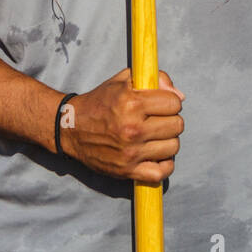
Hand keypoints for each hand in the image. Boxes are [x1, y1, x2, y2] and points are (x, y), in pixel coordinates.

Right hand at [59, 68, 185, 183]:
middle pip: (177, 125)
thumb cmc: (100, 102)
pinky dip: (164, 165)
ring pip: (173, 147)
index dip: (170, 102)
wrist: (71, 128)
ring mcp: (130, 152)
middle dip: (170, 120)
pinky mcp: (127, 170)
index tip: (160, 105)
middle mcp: (132, 129)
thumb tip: (180, 96)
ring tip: (154, 137)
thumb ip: (155, 79)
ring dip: (167, 141)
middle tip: (156, 121)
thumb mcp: (124, 80)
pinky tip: (156, 155)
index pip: (175, 103)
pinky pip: (161, 173)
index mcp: (131, 103)